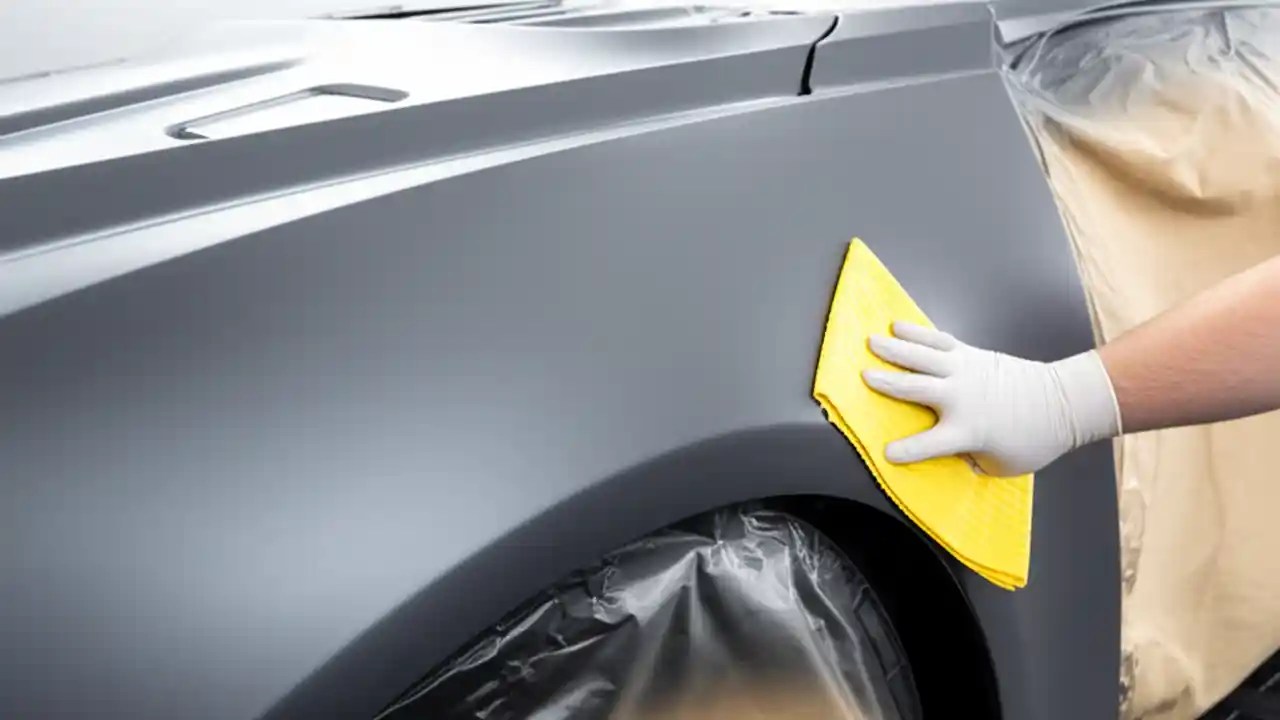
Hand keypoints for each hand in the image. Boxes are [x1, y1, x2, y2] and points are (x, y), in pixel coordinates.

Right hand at [861, 322, 1120, 475]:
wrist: (1065, 402)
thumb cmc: (1035, 439)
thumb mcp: (1003, 465)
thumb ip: (972, 461)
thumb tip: (953, 456)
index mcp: (967, 432)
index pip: (927, 445)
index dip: (905, 451)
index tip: (887, 452)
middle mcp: (961, 398)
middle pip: (916, 389)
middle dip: (887, 383)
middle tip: (863, 376)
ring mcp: (966, 371)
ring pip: (923, 357)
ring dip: (895, 348)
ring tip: (871, 341)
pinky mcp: (972, 354)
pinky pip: (939, 341)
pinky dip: (918, 332)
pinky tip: (899, 325)